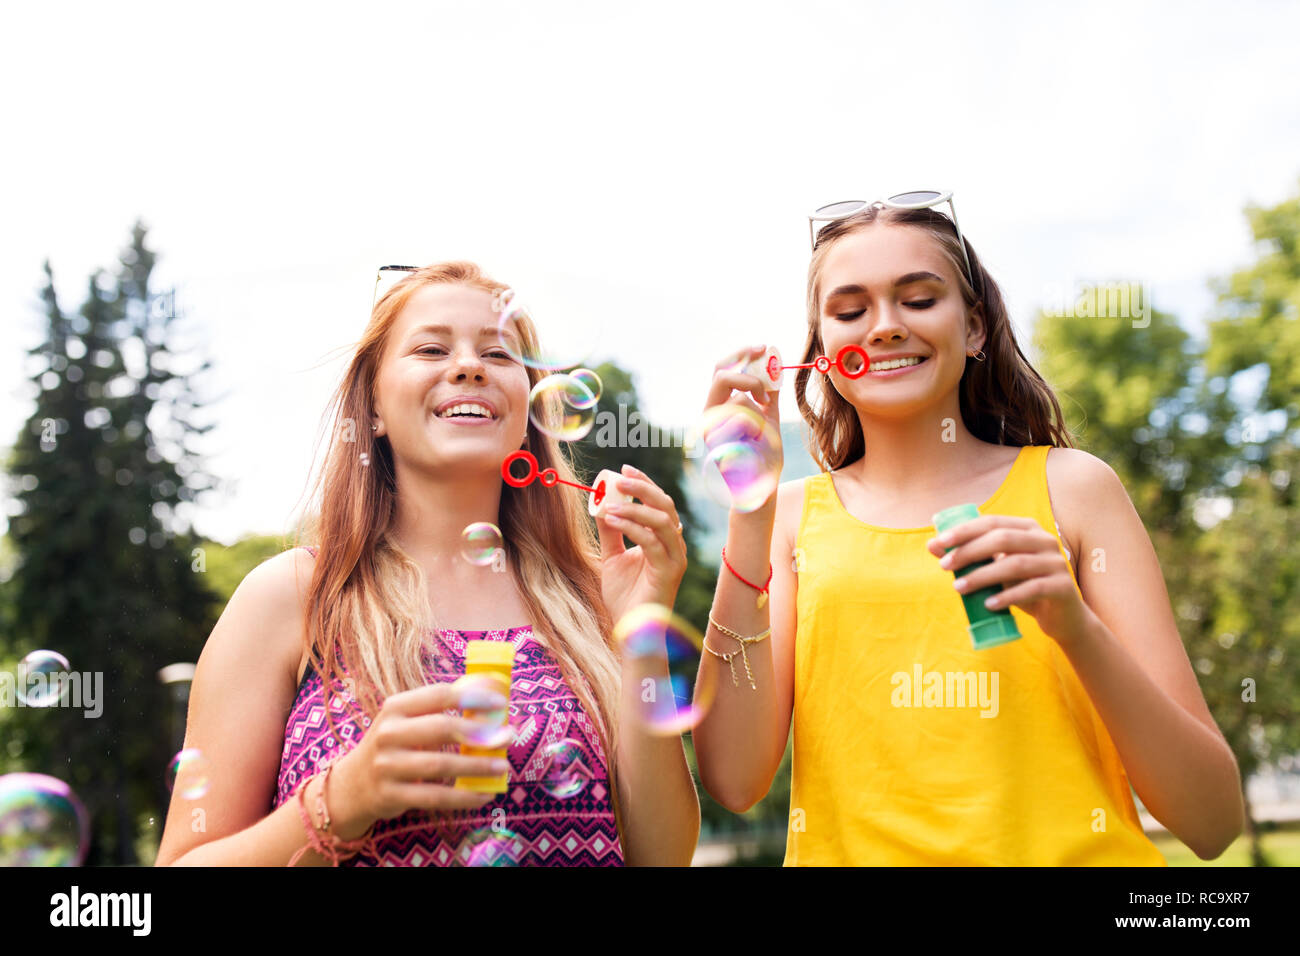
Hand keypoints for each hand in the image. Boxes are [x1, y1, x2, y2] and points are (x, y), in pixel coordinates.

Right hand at [330, 679, 512, 831]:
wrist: (352, 785)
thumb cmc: (394, 745)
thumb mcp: (407, 721)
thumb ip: (440, 709)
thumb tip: (489, 693)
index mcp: (395, 707)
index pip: (439, 695)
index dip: (472, 697)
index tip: (500, 702)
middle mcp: (387, 733)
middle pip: (441, 728)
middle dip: (479, 732)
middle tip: (507, 736)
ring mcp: (386, 766)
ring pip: (440, 765)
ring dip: (476, 766)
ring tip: (502, 767)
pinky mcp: (390, 795)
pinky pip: (435, 797)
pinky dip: (463, 796)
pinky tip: (484, 795)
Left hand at [596, 464, 687, 626]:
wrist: (630, 631)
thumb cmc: (624, 598)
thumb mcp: (611, 558)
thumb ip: (610, 532)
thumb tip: (602, 504)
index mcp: (664, 541)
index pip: (659, 503)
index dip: (644, 483)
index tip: (623, 469)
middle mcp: (674, 546)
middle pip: (666, 506)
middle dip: (642, 488)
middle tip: (619, 478)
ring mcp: (675, 559)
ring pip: (662, 521)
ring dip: (634, 508)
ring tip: (610, 505)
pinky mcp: (669, 572)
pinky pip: (653, 542)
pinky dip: (632, 527)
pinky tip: (613, 521)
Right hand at [701, 344, 782, 510]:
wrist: (760, 487)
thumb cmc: (764, 455)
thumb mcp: (770, 418)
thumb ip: (769, 394)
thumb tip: (776, 366)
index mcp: (720, 405)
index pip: (723, 368)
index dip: (742, 353)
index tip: (764, 347)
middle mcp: (710, 414)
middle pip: (721, 376)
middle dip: (749, 374)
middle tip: (769, 381)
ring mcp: (711, 427)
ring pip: (739, 400)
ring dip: (760, 412)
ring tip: (765, 432)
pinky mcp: (717, 441)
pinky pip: (744, 419)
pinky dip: (759, 427)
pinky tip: (758, 443)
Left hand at [925, 514, 1094, 646]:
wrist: (1062, 616)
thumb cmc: (1022, 587)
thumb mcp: (995, 569)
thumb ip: (969, 556)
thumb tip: (932, 546)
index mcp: (1028, 529)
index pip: (993, 522)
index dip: (965, 530)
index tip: (939, 542)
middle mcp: (1045, 541)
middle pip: (1002, 539)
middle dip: (969, 551)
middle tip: (945, 566)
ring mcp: (1056, 563)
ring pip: (1015, 564)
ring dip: (982, 576)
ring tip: (958, 588)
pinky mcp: (1062, 587)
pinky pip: (1032, 589)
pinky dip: (1007, 596)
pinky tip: (988, 604)